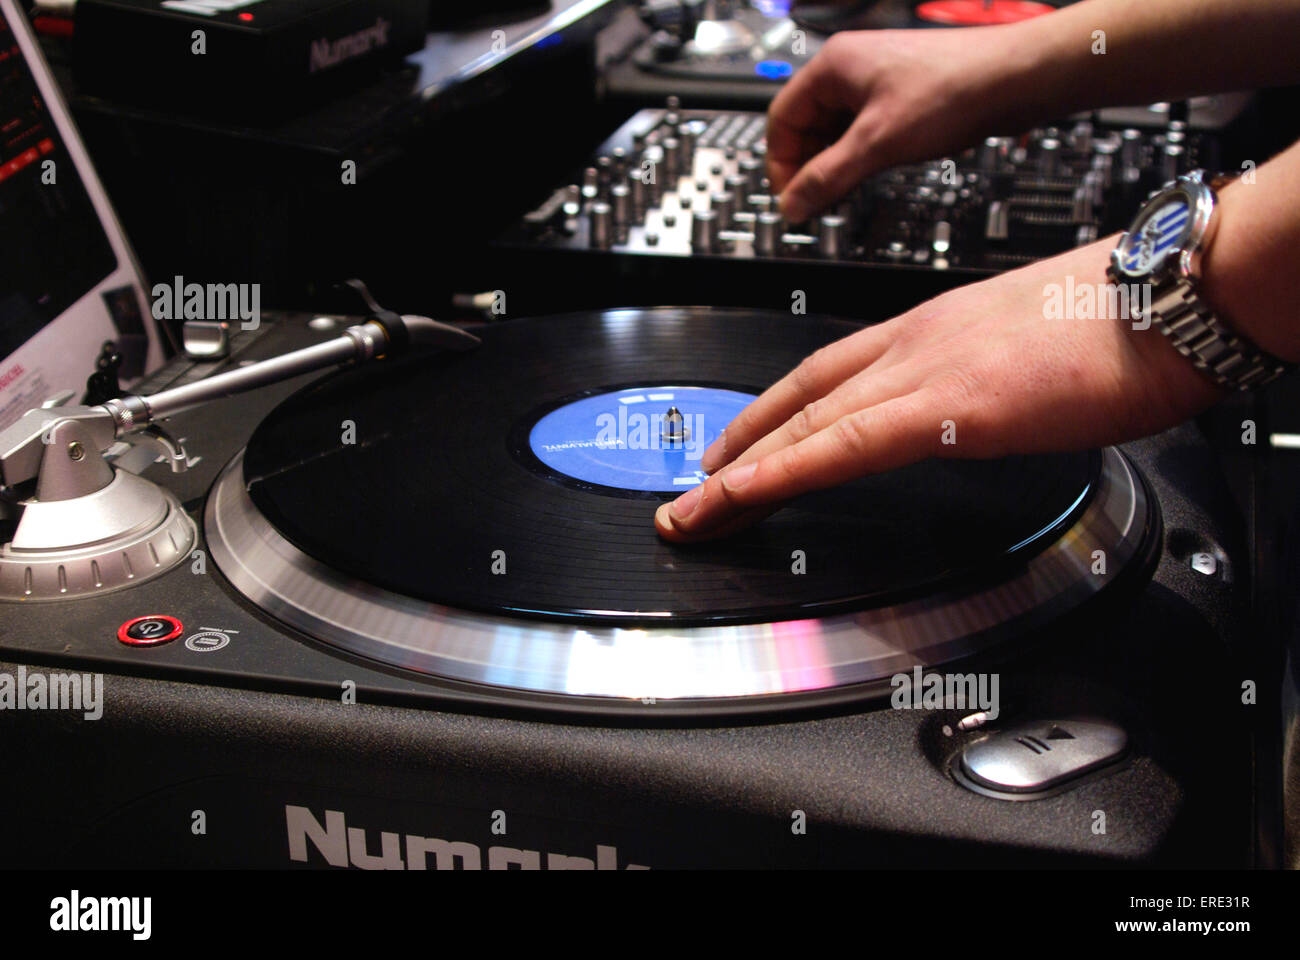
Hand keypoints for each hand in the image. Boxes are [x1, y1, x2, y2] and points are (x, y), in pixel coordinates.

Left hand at [653, 238, 1223, 541]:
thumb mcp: (1023, 354)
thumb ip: (980, 384)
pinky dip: (784, 470)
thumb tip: (972, 414)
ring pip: (804, 426)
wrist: (1166, 300)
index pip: (826, 375)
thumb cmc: (1117, 325)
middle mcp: (911, 343)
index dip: (772, 414)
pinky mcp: (945, 406)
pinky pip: (843, 445)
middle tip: (692, 490)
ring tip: (693, 511)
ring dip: (741, 472)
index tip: (737, 444)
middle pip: (799, 401)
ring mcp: (922, 370)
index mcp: (929, 330)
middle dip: (739, 448)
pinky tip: (742, 493)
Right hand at [768, 26, 1035, 221]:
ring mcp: (876, 80)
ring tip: (840, 193)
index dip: (780, 164)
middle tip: (814, 201)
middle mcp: (851, 67)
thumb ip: (828, 177)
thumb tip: (794, 203)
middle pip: (806, 124)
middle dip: (807, 165)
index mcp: (834, 65)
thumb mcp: (877, 143)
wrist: (1014, 79)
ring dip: (833, 163)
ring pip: (835, 129)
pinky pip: (862, 129)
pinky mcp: (900, 95)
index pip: (782, 118)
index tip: (790, 198)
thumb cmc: (954, 89)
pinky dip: (858, 154)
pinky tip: (867, 174)